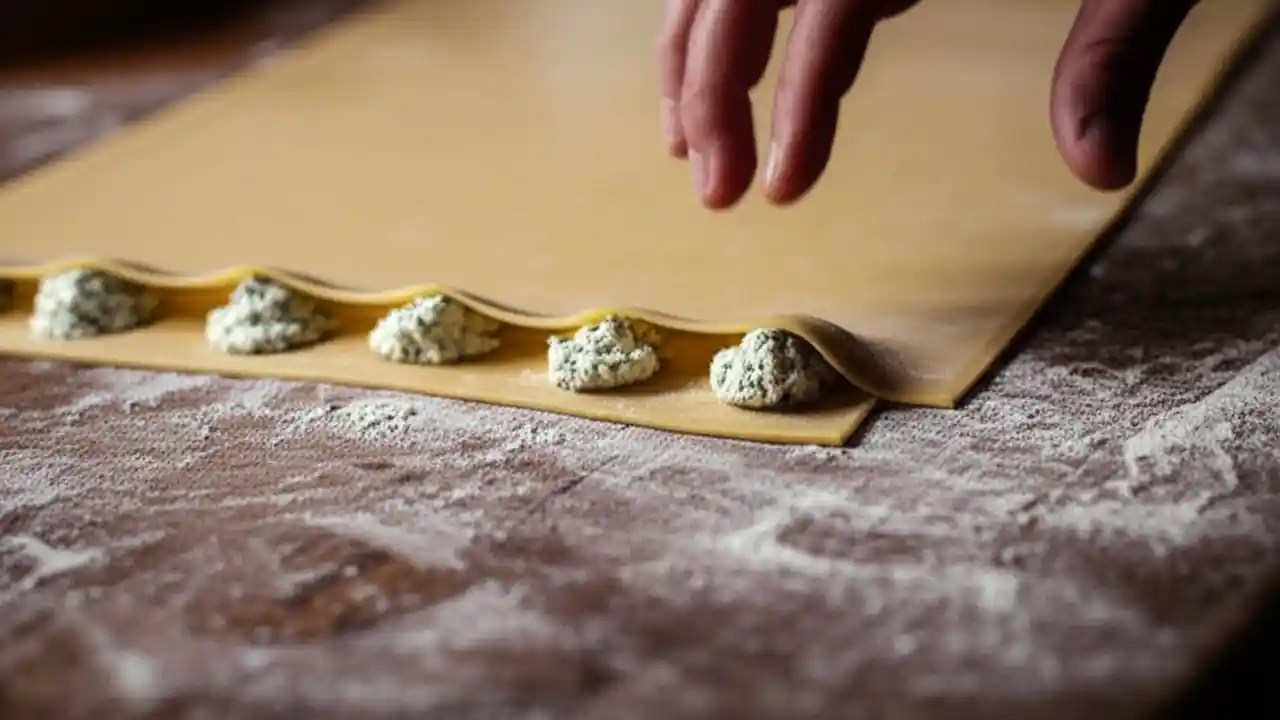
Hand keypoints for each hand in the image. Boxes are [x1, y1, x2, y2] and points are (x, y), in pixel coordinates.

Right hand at [659, 0, 1199, 209]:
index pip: (829, 5)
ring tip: (687, 148)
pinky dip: (713, 18)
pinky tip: (712, 73)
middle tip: (717, 194)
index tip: (783, 188)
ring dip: (694, 57)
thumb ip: (1111, 50)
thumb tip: (1102, 170)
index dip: (795, 102)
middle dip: (714, 92)